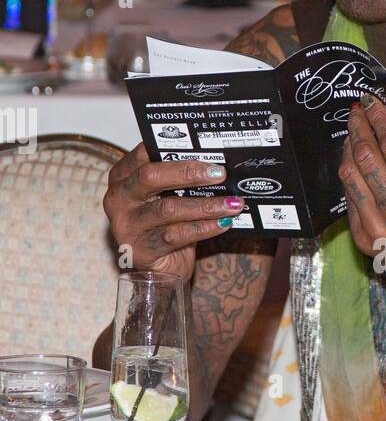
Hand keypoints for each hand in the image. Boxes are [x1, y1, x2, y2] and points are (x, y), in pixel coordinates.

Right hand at [102, 143, 243, 283]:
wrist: (158, 271)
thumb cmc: (163, 226)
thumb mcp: (166, 198)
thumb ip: (179, 181)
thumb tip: (215, 165)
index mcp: (122, 177)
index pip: (144, 154)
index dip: (174, 149)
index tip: (204, 151)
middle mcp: (117, 199)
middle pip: (151, 177)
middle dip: (189, 174)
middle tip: (219, 174)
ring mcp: (125, 226)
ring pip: (167, 209)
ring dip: (205, 205)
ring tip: (232, 204)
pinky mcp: (139, 251)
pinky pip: (175, 236)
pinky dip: (203, 228)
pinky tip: (223, 224)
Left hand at [338, 95, 385, 308]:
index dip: (379, 119)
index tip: (371, 101)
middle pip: (366, 159)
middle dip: (359, 128)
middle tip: (357, 110)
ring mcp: (377, 232)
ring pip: (350, 177)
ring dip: (349, 148)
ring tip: (355, 131)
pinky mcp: (364, 242)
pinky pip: (349, 198)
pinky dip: (351, 174)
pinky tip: (357, 160)